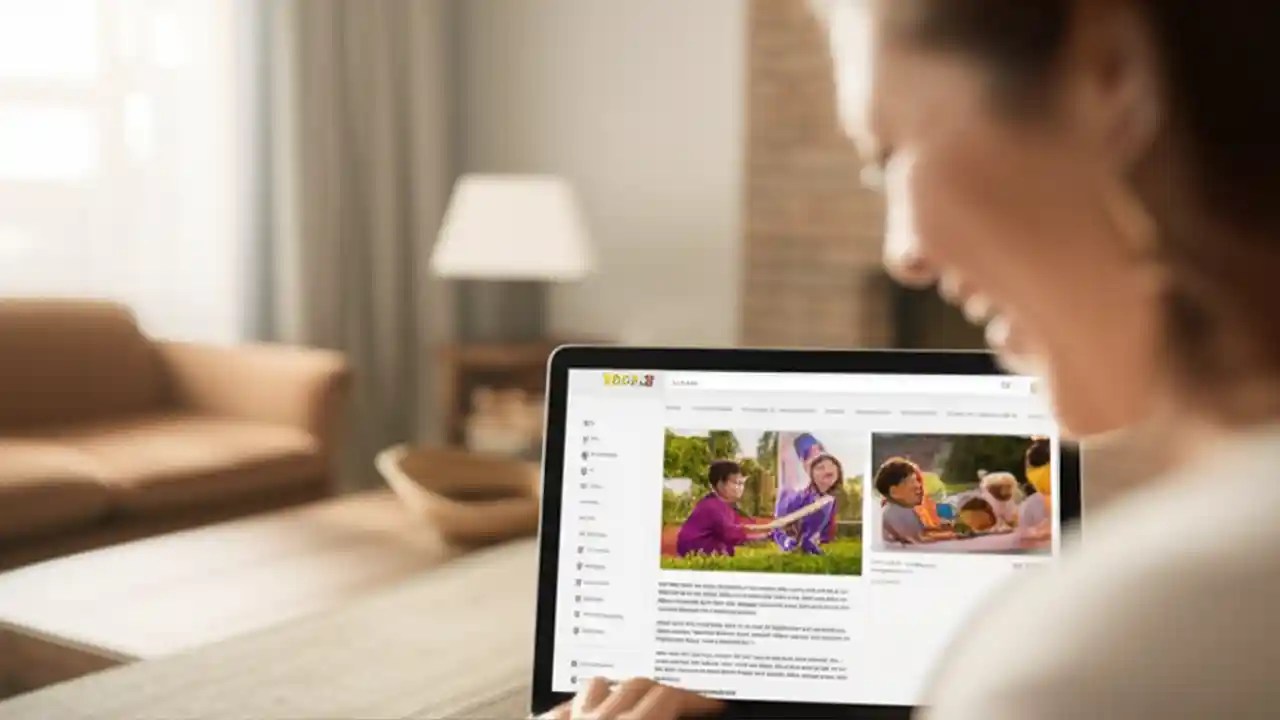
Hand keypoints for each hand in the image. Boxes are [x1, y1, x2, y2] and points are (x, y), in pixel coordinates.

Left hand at [539, 677, 724, 719]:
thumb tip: (689, 716)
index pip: (670, 698)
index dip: (697, 699)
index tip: (713, 704)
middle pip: (639, 685)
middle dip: (666, 691)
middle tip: (684, 702)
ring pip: (598, 685)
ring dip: (621, 689)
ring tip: (633, 697)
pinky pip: (562, 708)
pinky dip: (580, 706)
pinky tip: (585, 710)